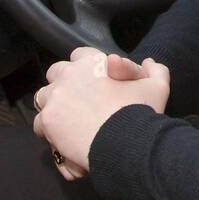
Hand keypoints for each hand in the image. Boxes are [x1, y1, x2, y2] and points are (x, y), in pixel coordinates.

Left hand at [33, 47, 170, 180]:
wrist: (126, 144)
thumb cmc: (141, 113)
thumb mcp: (157, 88)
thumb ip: (155, 71)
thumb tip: (148, 62)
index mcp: (92, 63)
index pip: (81, 54)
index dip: (87, 66)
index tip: (96, 79)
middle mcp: (68, 77)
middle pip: (57, 72)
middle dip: (65, 83)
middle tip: (81, 101)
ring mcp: (54, 100)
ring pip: (44, 98)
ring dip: (54, 105)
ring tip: (70, 121)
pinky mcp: (47, 123)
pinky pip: (41, 124)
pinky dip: (51, 131)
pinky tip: (65, 139)